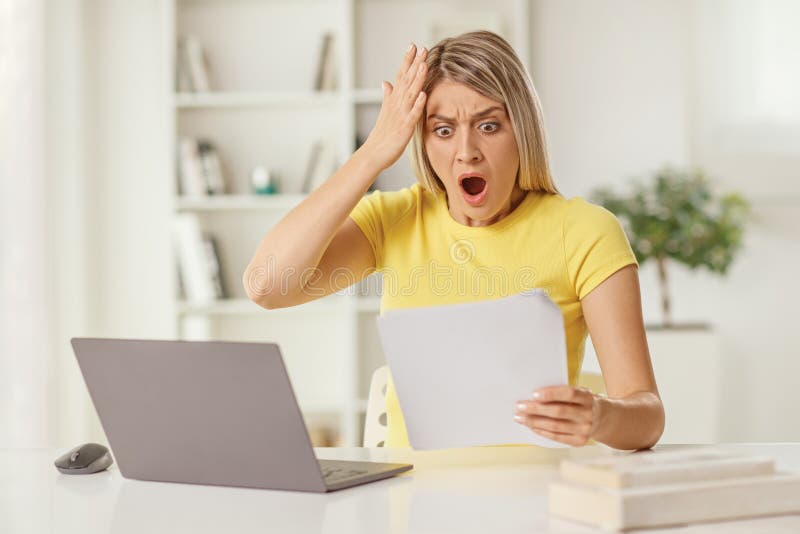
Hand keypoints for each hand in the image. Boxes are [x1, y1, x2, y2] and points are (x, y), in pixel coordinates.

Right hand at [360, 43, 427, 171]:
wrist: (372, 155)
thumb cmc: (380, 136)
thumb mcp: (385, 112)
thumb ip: (387, 96)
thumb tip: (385, 82)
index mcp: (392, 101)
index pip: (400, 76)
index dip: (407, 61)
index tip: (413, 46)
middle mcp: (396, 105)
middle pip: (406, 80)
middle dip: (414, 64)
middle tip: (421, 47)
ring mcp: (400, 115)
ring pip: (410, 93)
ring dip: (417, 78)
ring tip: (424, 64)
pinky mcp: (404, 128)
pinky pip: (412, 114)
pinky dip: (417, 104)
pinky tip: (423, 94)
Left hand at [514, 386, 601, 446]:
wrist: (602, 418)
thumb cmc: (581, 402)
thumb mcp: (578, 393)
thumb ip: (560, 393)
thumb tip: (533, 397)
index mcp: (587, 398)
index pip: (569, 394)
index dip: (551, 394)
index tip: (533, 394)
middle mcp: (587, 414)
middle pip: (559, 411)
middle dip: (536, 409)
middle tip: (519, 406)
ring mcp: (585, 429)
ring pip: (555, 426)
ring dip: (534, 422)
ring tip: (520, 417)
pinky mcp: (579, 441)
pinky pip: (557, 437)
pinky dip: (542, 431)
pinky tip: (531, 426)